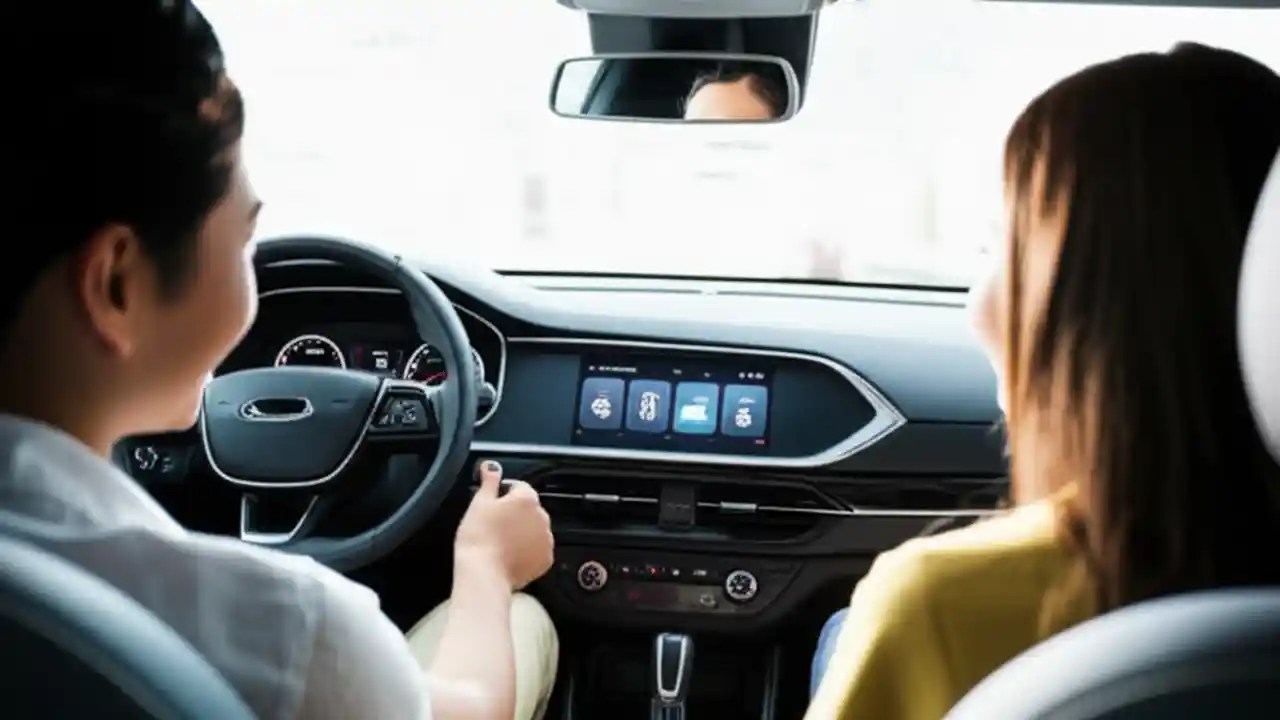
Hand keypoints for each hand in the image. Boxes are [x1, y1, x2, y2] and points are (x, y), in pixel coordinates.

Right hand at [453, 460, 554, 590]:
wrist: (483, 573)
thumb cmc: (478, 536)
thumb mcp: (479, 503)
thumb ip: (489, 481)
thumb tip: (491, 465)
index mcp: (527, 498)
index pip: (519, 487)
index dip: (503, 495)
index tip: (491, 507)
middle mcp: (542, 516)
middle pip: (529, 509)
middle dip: (515, 514)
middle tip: (494, 526)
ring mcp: (546, 538)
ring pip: (534, 529)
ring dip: (523, 531)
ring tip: (501, 542)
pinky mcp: (546, 559)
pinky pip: (538, 549)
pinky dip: (528, 550)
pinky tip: (511, 555)